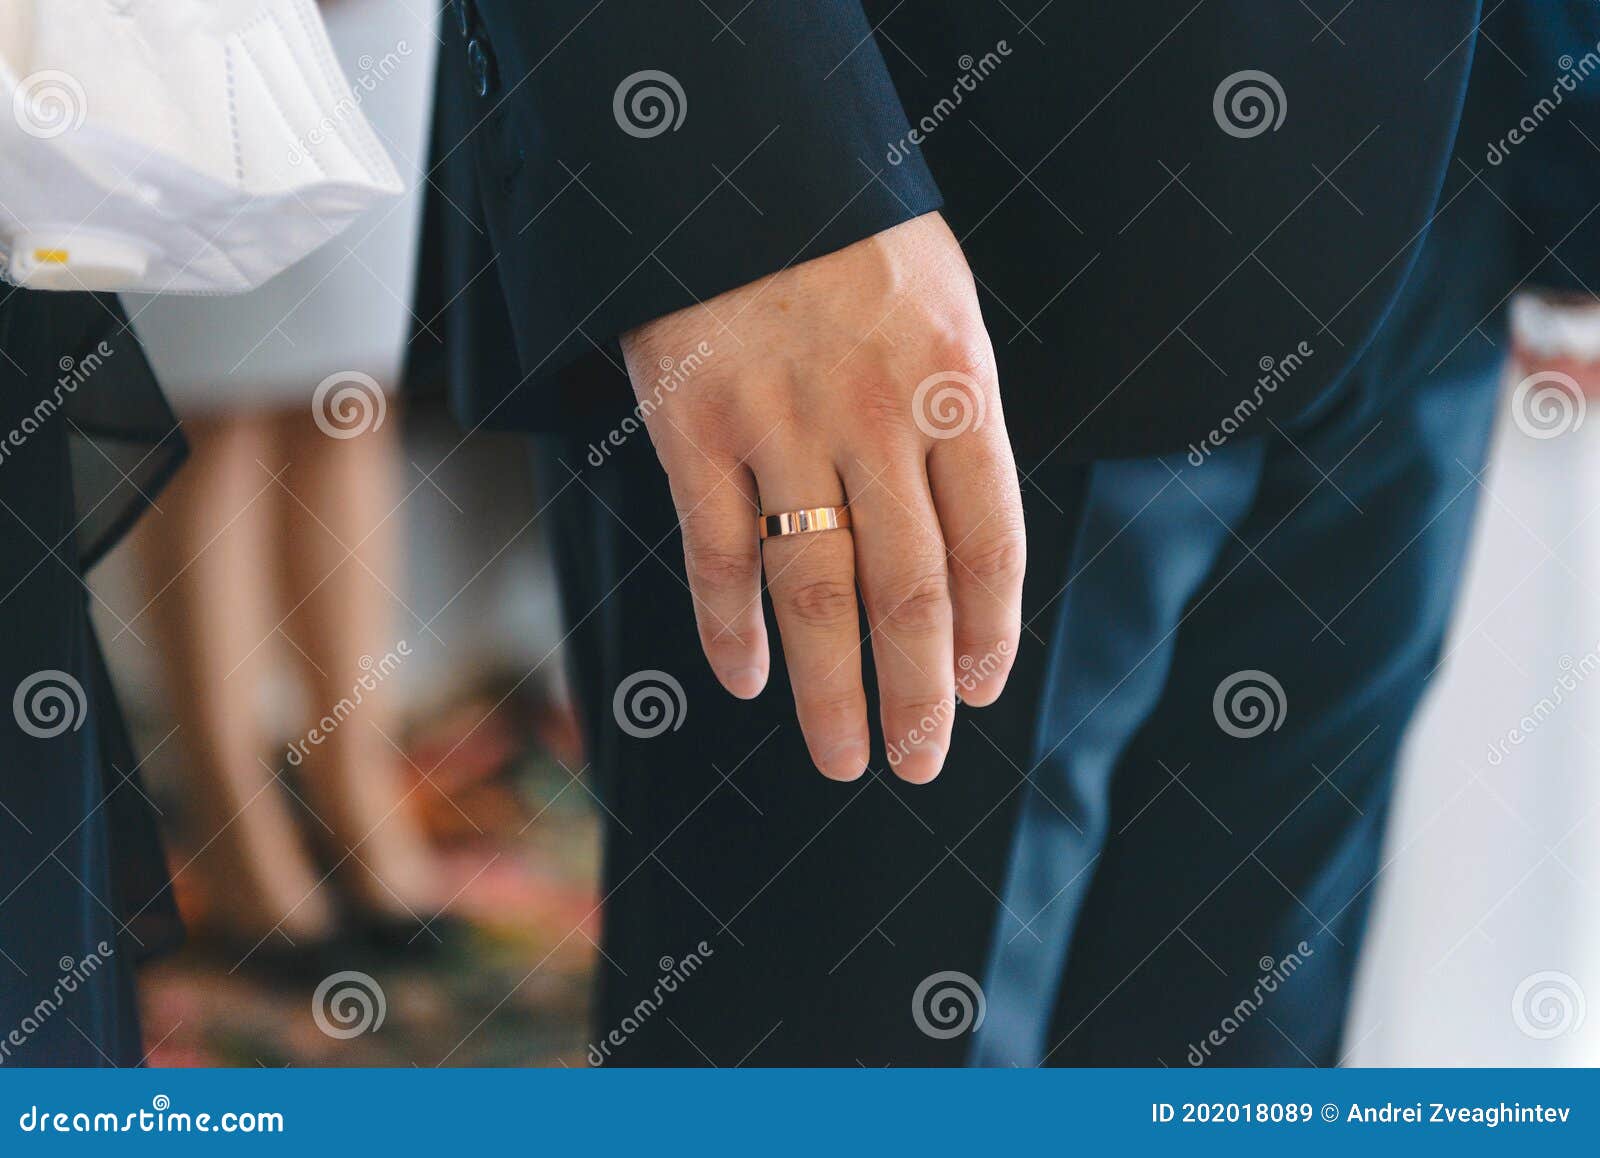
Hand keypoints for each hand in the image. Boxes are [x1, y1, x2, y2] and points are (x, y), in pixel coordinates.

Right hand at [619, 212, 1024, 783]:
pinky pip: (718, 554)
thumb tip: (965, 539)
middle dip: (920, 693)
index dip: (990, 633)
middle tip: (918, 761)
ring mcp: (783, 427)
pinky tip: (745, 680)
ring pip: (816, 592)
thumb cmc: (852, 237)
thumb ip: (956, 416)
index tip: (983, 692)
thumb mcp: (941, 305)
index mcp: (954, 385)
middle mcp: (876, 418)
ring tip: (843, 759)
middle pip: (909, 591)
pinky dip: (730, 629)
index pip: (990, 543)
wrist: (741, 160)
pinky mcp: (696, 430)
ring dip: (831, 692)